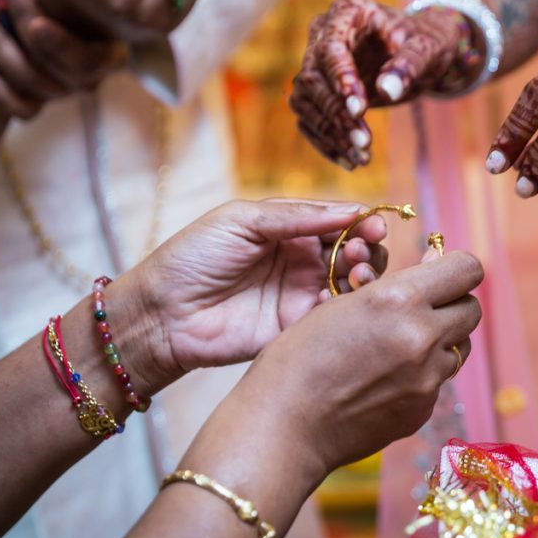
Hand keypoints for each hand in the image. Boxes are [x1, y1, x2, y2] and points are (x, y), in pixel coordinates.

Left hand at [0, 0, 125, 135]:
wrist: (43, 3)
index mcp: (111, 51)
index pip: (92, 61)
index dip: (62, 46)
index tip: (35, 23)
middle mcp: (91, 76)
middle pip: (59, 71)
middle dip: (24, 29)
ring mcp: (63, 89)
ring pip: (36, 84)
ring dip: (2, 51)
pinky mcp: (37, 99)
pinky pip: (25, 111)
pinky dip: (3, 97)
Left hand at [125, 199, 388, 386]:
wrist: (162, 313)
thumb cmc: (193, 257)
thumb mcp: (243, 221)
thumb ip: (296, 216)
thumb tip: (352, 210)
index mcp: (290, 229)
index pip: (340, 221)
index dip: (363, 221)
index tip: (375, 225)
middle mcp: (302, 261)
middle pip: (355, 252)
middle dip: (368, 248)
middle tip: (362, 251)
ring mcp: (302, 294)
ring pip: (353, 284)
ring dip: (365, 275)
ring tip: (356, 273)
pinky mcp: (298, 328)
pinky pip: (335, 317)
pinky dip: (349, 307)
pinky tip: (343, 298)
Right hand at [227, 247, 483, 473]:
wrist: (283, 424)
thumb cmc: (300, 355)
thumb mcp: (343, 303)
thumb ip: (399, 286)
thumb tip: (439, 262)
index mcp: (399, 299)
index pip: (468, 269)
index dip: (455, 267)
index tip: (440, 272)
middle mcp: (422, 337)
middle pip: (472, 309)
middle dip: (452, 303)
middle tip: (422, 308)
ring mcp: (427, 379)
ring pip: (461, 346)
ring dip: (441, 339)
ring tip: (400, 344)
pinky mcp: (423, 410)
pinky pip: (439, 381)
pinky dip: (423, 374)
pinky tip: (386, 379)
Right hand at [289, 0, 469, 167]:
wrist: (422, 53)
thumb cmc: (426, 42)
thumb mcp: (428, 48)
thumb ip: (409, 63)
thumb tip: (387, 90)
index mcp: (347, 12)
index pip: (330, 48)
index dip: (340, 79)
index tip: (358, 109)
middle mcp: (323, 34)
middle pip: (310, 77)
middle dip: (336, 114)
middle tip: (365, 142)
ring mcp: (315, 62)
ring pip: (304, 101)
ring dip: (329, 133)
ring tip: (362, 157)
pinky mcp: (317, 90)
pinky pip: (308, 118)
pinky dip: (325, 142)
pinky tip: (349, 161)